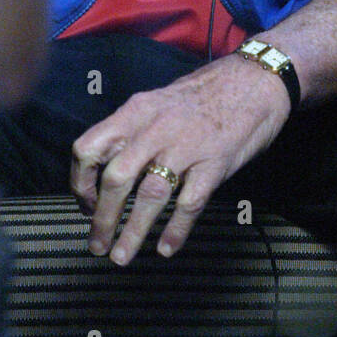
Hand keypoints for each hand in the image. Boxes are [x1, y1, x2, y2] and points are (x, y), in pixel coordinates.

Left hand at [70, 52, 290, 264]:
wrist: (255, 80)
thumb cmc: (205, 93)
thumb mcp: (158, 101)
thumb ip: (133, 131)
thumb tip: (107, 168)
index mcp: (136, 111)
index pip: (90, 147)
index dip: (81, 182)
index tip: (86, 205)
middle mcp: (156, 128)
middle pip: (117, 178)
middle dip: (103, 218)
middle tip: (97, 244)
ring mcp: (186, 146)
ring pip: (150, 195)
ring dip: (132, 231)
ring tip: (122, 256)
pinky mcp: (214, 163)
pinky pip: (189, 204)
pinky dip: (175, 230)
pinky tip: (166, 248)